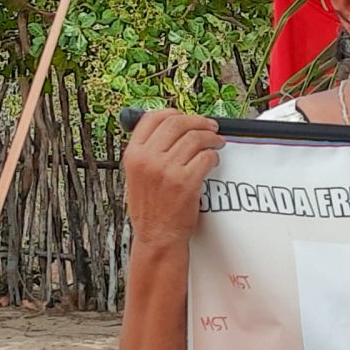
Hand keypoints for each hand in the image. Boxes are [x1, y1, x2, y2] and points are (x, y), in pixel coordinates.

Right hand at [121, 109, 222, 245]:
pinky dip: (214, 156)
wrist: (157, 236)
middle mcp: (148, 159)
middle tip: (210, 127)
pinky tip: (213, 160)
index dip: (173, 113)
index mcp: (133, 154)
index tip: (185, 116)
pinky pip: (206, 157)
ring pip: (195, 137)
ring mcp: (166, 169)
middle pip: (177, 122)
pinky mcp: (185, 181)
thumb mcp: (136, 176)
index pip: (152, 118)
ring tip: (216, 143)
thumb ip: (148, 152)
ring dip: (211, 138)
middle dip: (198, 121)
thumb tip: (169, 130)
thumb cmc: (150, 210)